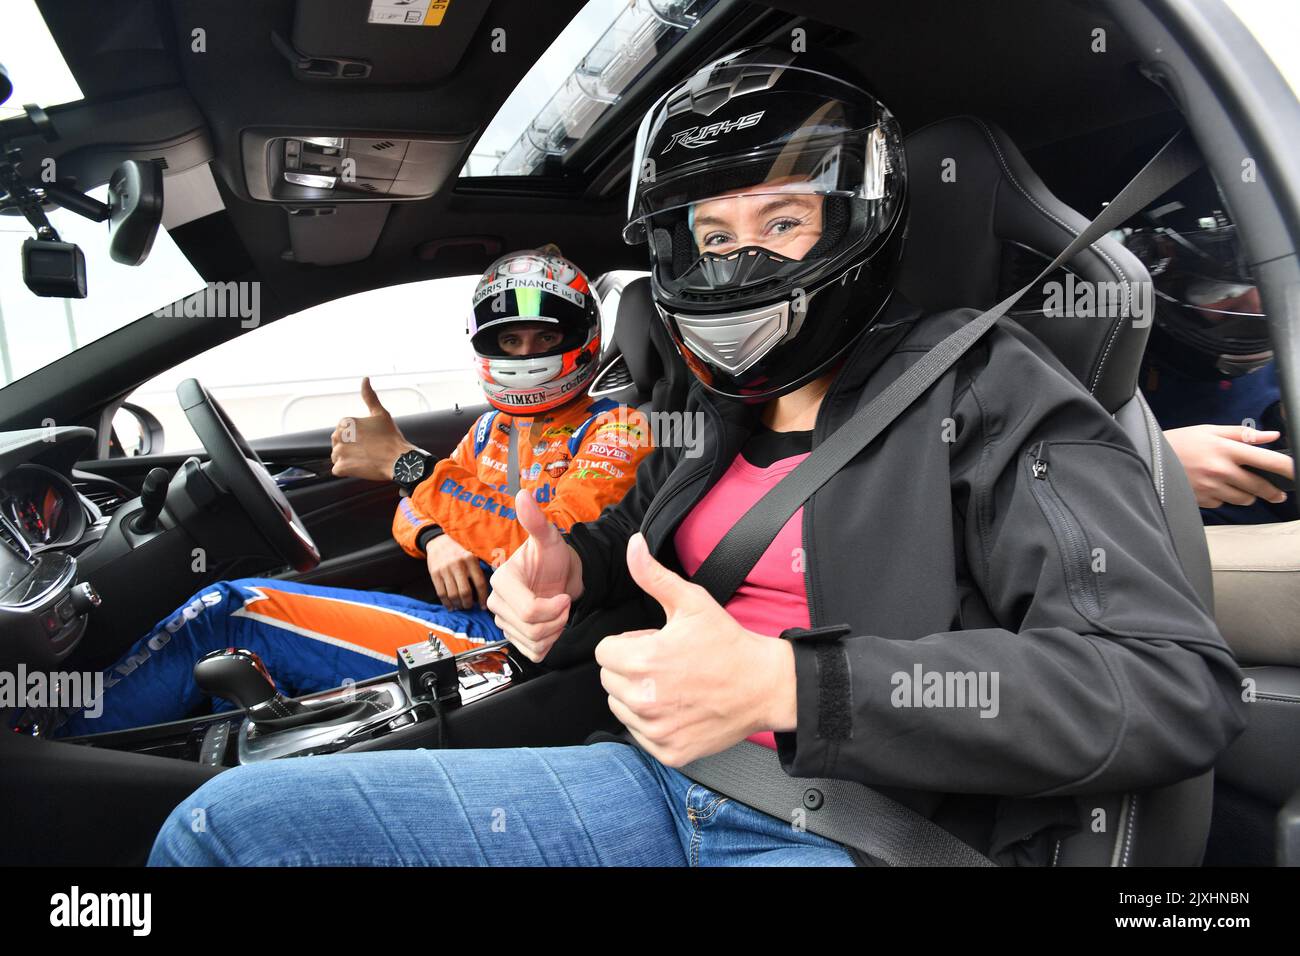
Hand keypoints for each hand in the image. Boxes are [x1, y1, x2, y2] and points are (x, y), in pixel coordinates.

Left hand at [330, 377, 417, 481]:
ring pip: (336, 456)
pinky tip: (360, 467)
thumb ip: (369, 396)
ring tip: (364, 459)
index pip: (342, 431)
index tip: (368, 441)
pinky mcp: (341, 467)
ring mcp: (339, 452)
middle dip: (349, 447)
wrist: (399, 460)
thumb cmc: (391, 437)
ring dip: (347, 459)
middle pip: (337, 443)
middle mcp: (340, 435)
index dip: (356, 437)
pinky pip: (337, 470)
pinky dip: (347, 470)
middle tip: (367, 450)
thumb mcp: (380, 413)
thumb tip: (365, 378)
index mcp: (346, 422)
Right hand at [427, 533, 488, 610]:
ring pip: (453, 594)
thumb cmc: (459, 554)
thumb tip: (484, 593)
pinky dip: (446, 603)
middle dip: (468, 604)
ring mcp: (445, 569)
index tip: (483, 607)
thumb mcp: (471, 557)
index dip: (483, 598)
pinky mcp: (435, 574)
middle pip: (465, 592)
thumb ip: (478, 571)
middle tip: (469, 607)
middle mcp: (458, 565)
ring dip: (458, 604)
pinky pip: (441, 593)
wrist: (438, 543)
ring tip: (460, 607)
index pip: (480, 583)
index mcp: (471, 560)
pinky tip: (450, 606)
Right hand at [485, 490, 583, 661]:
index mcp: (502, 580)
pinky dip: (549, 643)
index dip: (554, 608)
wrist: (559, 575)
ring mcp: (504, 621)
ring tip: (558, 612)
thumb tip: (523, 496)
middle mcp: (496, 602)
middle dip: (557, 619)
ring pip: (534, 643)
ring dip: (555, 630)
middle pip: (531, 629)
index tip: (564, 595)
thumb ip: (536, 521)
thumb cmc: (554, 557)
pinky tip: (551, 625)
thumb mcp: (549, 538)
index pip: (528, 610)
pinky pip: (533, 653)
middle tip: (564, 602)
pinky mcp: (513, 637)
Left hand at [595, 532, 796, 766]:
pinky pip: (640, 734)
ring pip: (621, 707)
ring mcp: (656, 729)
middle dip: (630, 669)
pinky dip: (653, 723)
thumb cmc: (727, 642)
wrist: (764, 685)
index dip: (628, 644)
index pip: (604, 652)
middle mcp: (644, 699)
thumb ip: (653, 575)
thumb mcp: (691, 601)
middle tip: (666, 664)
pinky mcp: (669, 751)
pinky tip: (679, 707)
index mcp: (643, 661)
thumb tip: (633, 545)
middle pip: (609, 680)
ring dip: (637, 696)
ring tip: (672, 685)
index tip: (655, 644)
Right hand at [1164, 424, 1292, 507]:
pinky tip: (1215, 488)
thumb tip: (1271, 436)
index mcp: (1226, 449)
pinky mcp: (1202, 500)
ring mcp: (1212, 487)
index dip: (1288, 469)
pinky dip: (1225, 498)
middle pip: (1260, 486)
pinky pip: (1224, 503)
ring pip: (1244, 499)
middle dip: (1273, 491)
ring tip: (1240, 487)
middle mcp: (1221, 470)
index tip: (1297, 473)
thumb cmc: (1181, 441)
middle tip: (1278, 492)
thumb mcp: (1210, 431)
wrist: (1148, 457)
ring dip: (1248, 495)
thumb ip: (1242, 434)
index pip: (1267, 461)